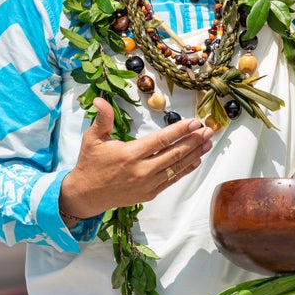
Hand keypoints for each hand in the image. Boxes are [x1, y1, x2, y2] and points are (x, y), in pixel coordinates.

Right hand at [59, 97, 213, 219]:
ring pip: (176, 167)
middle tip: (208, 130)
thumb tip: (100, 99)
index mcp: (130, 154)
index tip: (195, 122)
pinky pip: (172, 180)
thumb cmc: (91, 163)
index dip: (180, 130)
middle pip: (174, 153)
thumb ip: (102, 118)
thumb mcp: (93, 138)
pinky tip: (196, 160)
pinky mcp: (149, 193)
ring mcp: (147, 184)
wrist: (86, 195)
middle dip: (194, 140)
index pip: (161, 139)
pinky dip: (185, 170)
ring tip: (208, 142)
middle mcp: (142, 170)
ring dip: (194, 154)